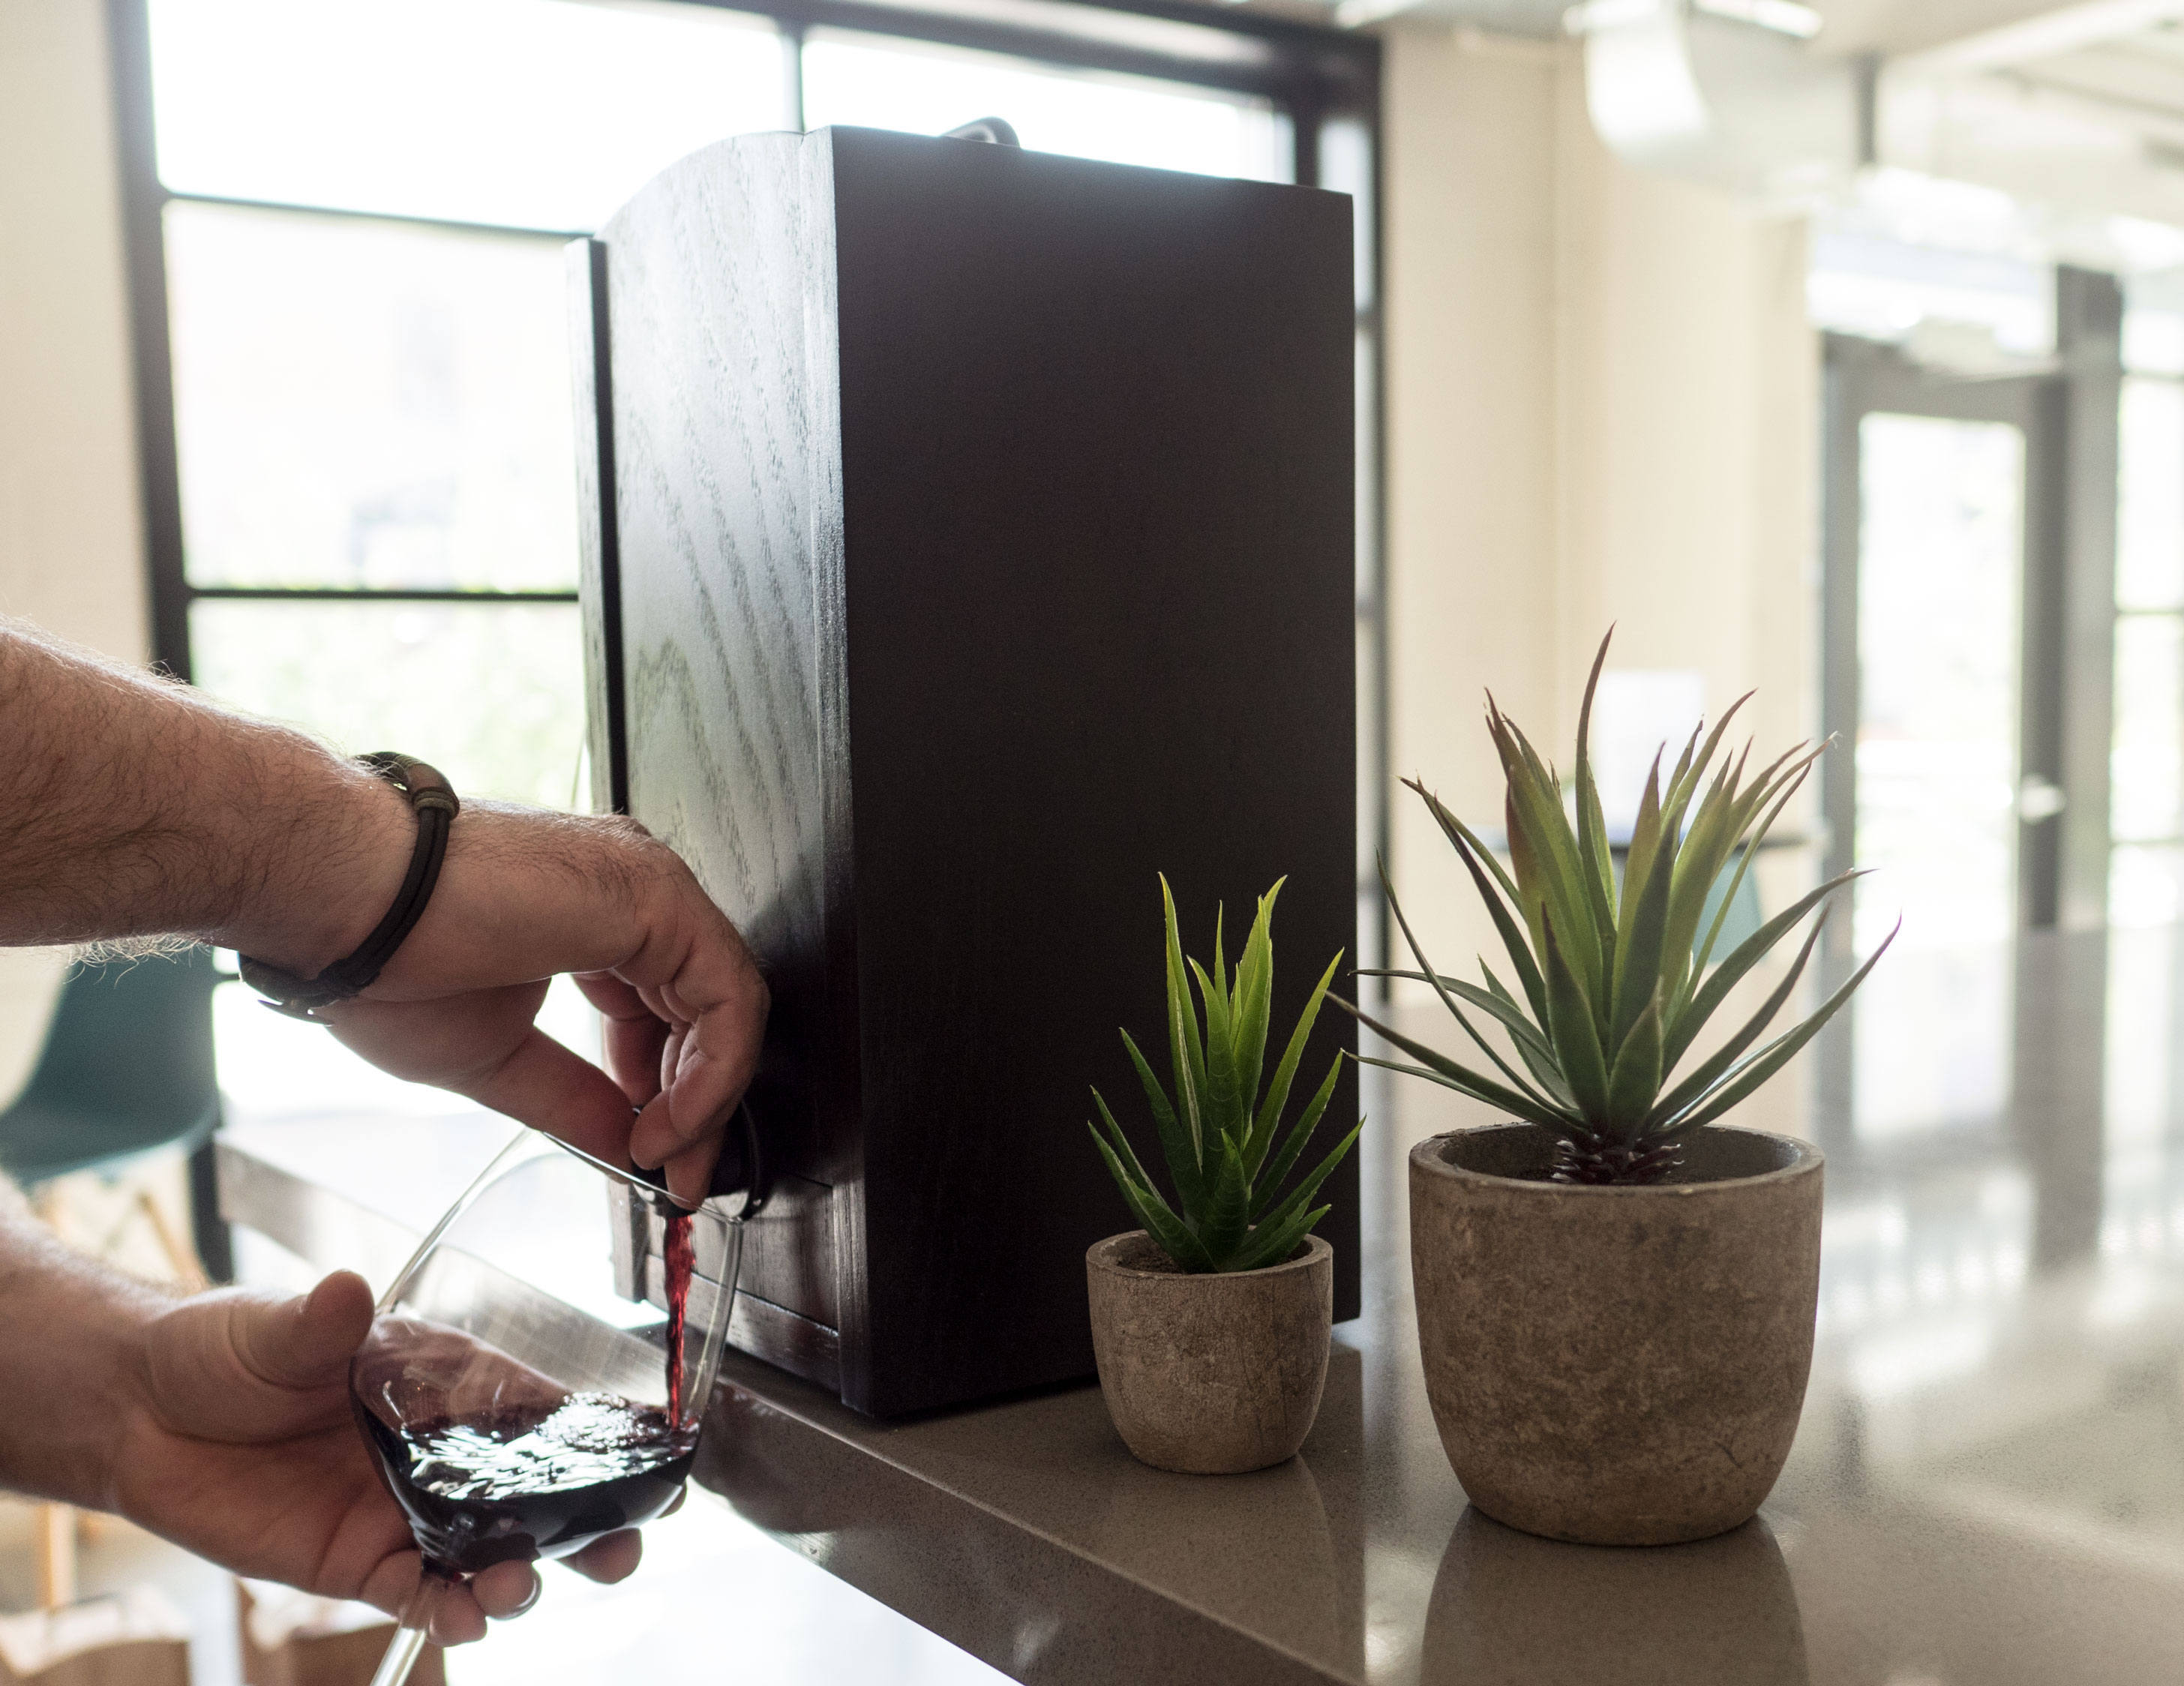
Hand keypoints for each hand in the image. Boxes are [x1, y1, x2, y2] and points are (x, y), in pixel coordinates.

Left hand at [112, 1271, 645, 1644]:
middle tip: (619, 1551)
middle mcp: (437, 1452)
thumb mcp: (275, 1327)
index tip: (645, 1466)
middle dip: (588, 1529)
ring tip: (513, 1587)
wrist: (139, 1414)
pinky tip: (463, 1618)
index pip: (536, 1411)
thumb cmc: (222, 1349)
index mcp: (442, 1383)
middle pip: (534, 1495)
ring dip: (517, 1578)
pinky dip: (449, 1610)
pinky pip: (419, 1593)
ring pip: (487, 1554)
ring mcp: (402, 1511)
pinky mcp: (357, 1561)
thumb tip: (347, 1293)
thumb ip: (321, 1322)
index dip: (595, 1442)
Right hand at [314, 804, 768, 1207]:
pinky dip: (712, 1074)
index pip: (670, 1012)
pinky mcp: (657, 896)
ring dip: (707, 1101)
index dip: (671, 1093)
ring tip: (663, 1159)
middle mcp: (633, 894)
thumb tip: (627, 1147)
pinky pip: (726, 998)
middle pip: (708, 1013)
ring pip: (728, 1008)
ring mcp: (648, 888)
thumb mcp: (498, 1058)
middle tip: (676, 1176)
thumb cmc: (386, 961)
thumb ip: (574, 1098)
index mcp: (597, 920)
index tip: (653, 1157)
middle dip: (698, 1107)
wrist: (337, 907)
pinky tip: (666, 1124)